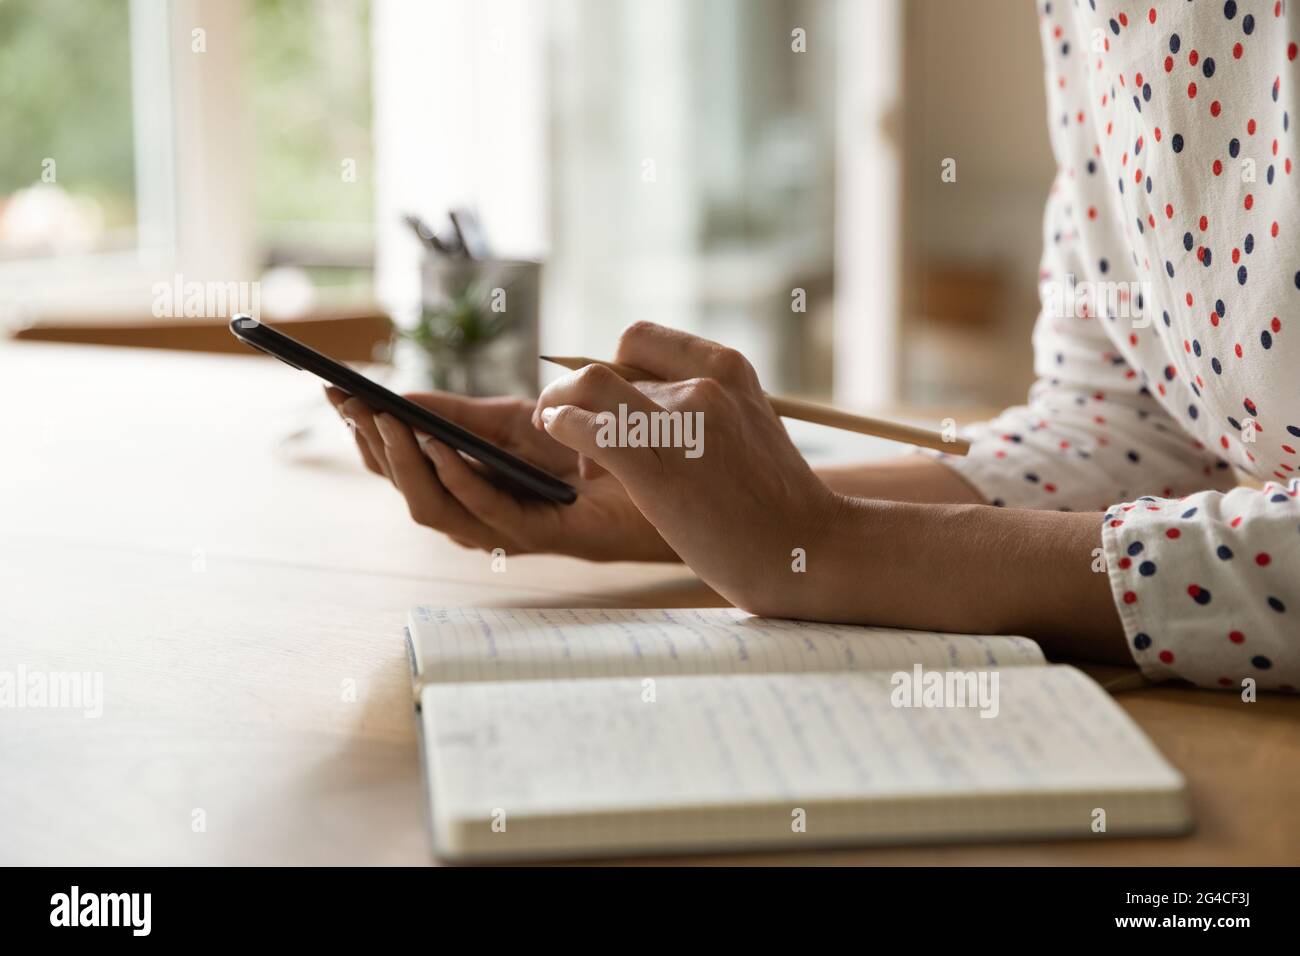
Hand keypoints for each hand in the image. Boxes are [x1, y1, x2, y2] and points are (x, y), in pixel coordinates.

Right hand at [324, 386, 677, 561]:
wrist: (667, 469)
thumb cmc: (600, 440)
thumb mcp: (523, 418)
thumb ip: (467, 417)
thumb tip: (405, 400)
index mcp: (470, 477)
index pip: (401, 461)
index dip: (365, 429)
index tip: (330, 389)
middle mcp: (482, 507)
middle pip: (405, 488)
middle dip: (372, 447)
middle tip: (348, 404)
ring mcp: (510, 527)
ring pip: (433, 509)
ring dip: (404, 464)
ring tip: (385, 421)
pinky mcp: (546, 537)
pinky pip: (487, 516)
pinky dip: (456, 481)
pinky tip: (438, 446)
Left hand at [532, 322, 843, 613]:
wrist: (807, 549)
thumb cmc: (771, 502)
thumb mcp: (744, 427)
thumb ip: (698, 406)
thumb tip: (629, 404)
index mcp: (727, 369)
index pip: (639, 339)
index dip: (608, 368)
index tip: (604, 402)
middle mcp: (705, 387)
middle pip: (608, 370)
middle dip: (581, 401)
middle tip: (583, 443)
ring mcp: (683, 425)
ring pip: (588, 388)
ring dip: (559, 408)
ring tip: (564, 442)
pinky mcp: (660, 470)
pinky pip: (589, 427)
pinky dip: (561, 426)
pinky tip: (559, 438)